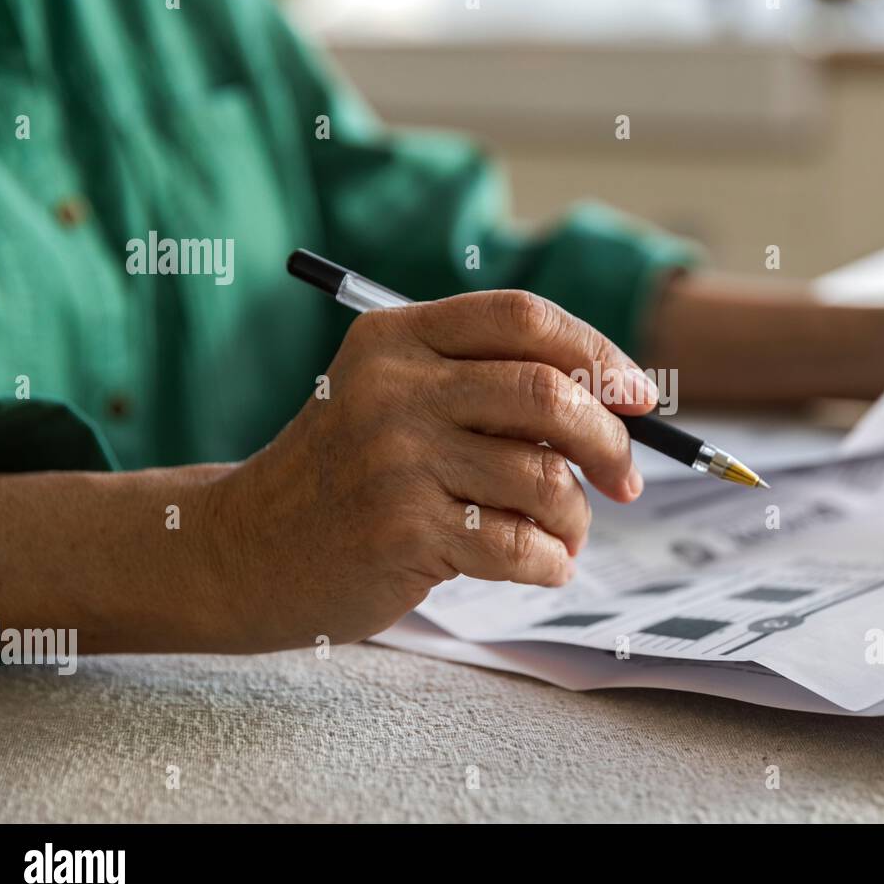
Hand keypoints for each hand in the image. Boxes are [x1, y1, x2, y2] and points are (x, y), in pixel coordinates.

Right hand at [203, 291, 655, 651]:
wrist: (241, 550)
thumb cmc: (343, 476)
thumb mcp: (394, 401)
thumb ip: (484, 388)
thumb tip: (616, 404)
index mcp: (397, 337)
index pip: (524, 317)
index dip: (598, 353)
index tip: (641, 397)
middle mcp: (394, 386)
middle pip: (550, 393)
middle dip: (611, 441)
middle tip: (625, 481)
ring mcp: (394, 457)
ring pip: (544, 476)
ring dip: (575, 517)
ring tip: (563, 536)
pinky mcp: (400, 529)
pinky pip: (518, 543)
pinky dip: (550, 561)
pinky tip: (543, 565)